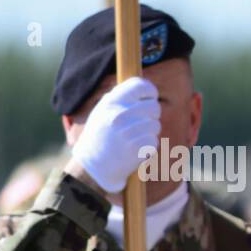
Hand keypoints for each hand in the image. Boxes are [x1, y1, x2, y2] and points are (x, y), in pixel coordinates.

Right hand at [69, 76, 160, 192]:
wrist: (94, 165)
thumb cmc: (101, 135)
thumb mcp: (102, 111)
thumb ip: (120, 98)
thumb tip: (143, 87)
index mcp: (111, 102)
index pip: (140, 85)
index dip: (150, 91)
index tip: (150, 97)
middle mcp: (120, 114)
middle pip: (154, 106)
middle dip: (152, 114)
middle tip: (141, 122)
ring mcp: (129, 132)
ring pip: (155, 125)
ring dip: (149, 131)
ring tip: (133, 137)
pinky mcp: (137, 148)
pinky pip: (154, 141)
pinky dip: (148, 145)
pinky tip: (134, 148)